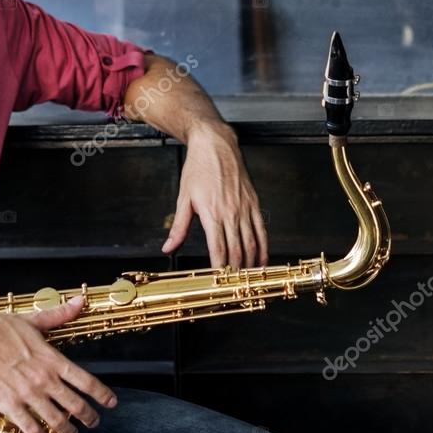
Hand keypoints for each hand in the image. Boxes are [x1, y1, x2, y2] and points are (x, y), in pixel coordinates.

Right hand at [0, 295, 116, 432]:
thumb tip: (79, 302)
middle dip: (89, 417)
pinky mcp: (9, 405)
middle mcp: (44, 379)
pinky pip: (31, 428)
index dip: (102, 394)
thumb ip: (58, 316)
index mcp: (52, 359)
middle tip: (94, 423)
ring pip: (56, 420)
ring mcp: (27, 394)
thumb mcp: (32, 321)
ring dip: (68, 431)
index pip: (86, 380)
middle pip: (75, 405)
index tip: (111, 403)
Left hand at [161, 121, 268, 269]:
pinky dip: (263, 248)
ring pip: (252, 244)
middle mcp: (231, 213)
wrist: (216, 145)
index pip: (218, 250)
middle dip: (236, 273)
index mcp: (212, 214)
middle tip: (234, 288)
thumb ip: (179, 227)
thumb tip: (169, 247)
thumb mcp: (184, 198)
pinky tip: (261, 260)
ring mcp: (245, 209)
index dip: (220, 270)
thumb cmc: (198, 168)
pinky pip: (262, 231)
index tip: (219, 283)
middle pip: (238, 251)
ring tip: (248, 280)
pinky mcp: (254, 203)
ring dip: (251, 265)